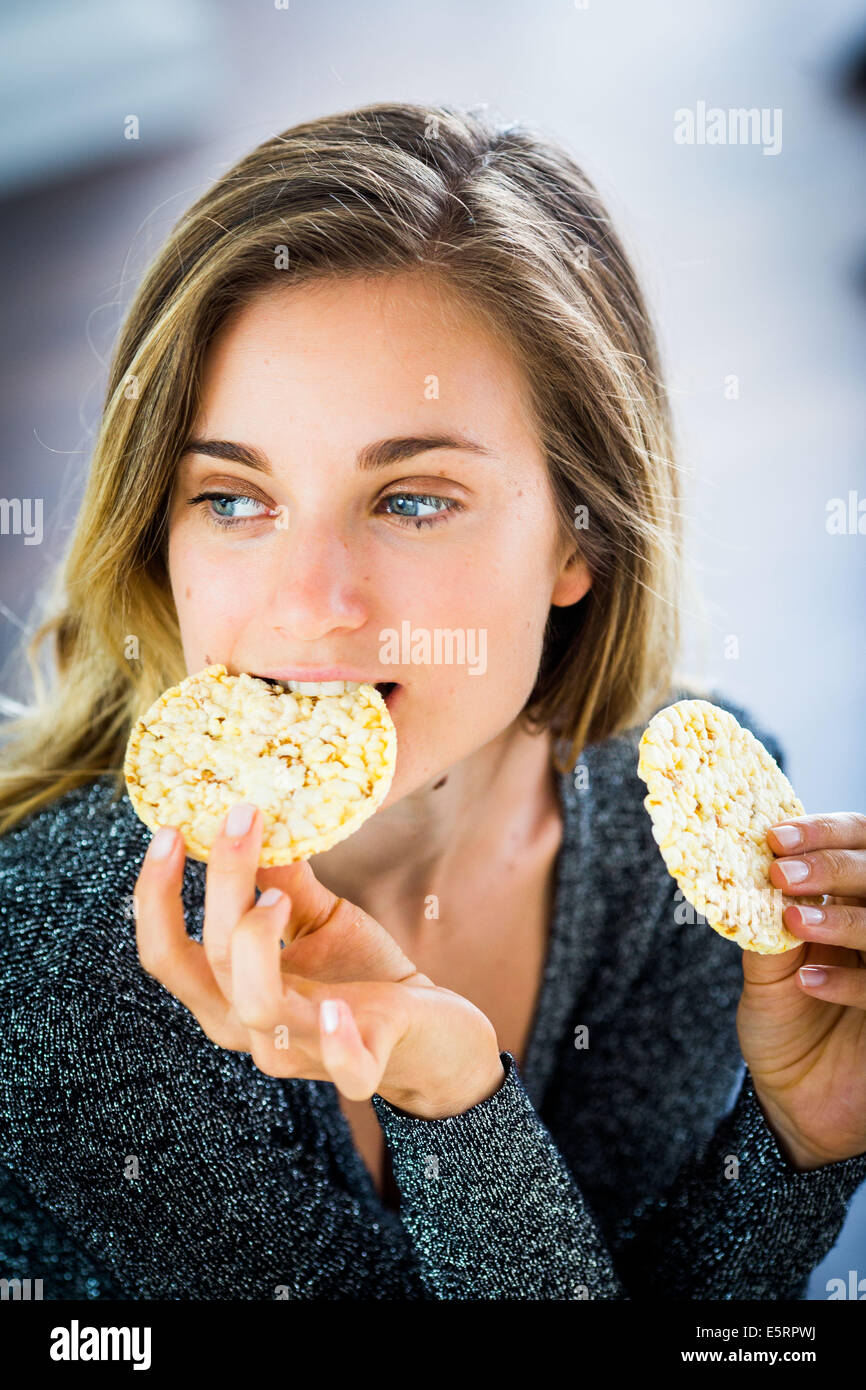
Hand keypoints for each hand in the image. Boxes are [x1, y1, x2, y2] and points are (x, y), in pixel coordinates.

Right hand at [132, 804, 504, 1117]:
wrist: (429, 1028)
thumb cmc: (359, 972)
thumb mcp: (319, 917)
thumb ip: (285, 882)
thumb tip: (256, 816)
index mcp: (227, 993)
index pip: (167, 954)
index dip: (156, 897)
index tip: (170, 832)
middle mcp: (251, 1026)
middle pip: (208, 960)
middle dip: (220, 883)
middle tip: (241, 815)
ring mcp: (302, 1049)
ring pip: (256, 1004)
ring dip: (258, 941)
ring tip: (280, 897)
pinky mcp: (362, 1063)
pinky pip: (344, 1067)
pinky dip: (336, 1041)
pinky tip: (334, 1008)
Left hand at [735, 812, 865, 1169]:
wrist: (796, 1097)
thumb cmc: (785, 1023)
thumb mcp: (768, 968)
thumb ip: (767, 921)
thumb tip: (752, 867)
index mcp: (854, 902)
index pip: (859, 845)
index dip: (826, 834)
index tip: (777, 838)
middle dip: (833, 867)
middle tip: (783, 874)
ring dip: (843, 919)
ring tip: (796, 922)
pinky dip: (849, 981)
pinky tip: (808, 981)